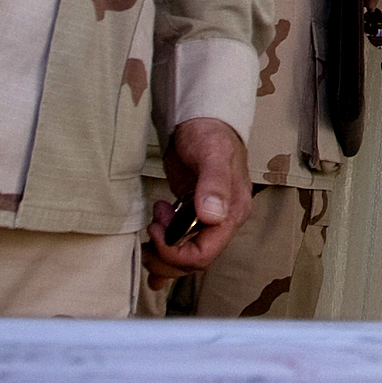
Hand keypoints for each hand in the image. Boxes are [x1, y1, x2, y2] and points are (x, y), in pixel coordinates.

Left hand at [144, 117, 250, 281]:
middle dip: (166, 255)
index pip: (205, 253)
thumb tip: (212, 215)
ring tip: (149, 229)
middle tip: (149, 230)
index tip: (157, 231)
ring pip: (185, 257)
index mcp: (232, 212)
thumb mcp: (213, 153)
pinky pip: (181, 246)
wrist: (202, 121)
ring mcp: (208, 221)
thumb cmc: (209, 133)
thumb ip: (214, 183)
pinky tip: (152, 256)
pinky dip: (165, 256)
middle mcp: (223, 221)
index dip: (176, 252)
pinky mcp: (192, 217)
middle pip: (193, 261)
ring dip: (162, 255)